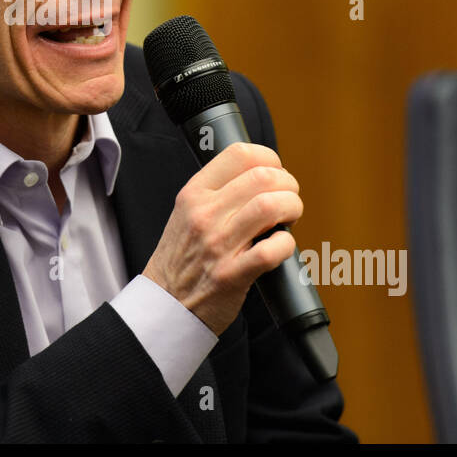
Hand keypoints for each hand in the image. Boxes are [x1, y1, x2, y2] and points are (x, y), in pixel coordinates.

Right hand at [143, 142, 300, 335]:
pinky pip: (272, 250)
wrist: (164, 303)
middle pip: (262, 177)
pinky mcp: (232, 275)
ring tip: (289, 218)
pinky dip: (287, 244)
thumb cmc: (181, 258)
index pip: (239, 154)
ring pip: (270, 207)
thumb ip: (216, 192)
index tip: (275, 172)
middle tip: (288, 198)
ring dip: (291, 208)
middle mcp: (204, 215)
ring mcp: (218, 245)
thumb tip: (260, 177)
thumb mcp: (185, 213)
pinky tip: (281, 246)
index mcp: (194, 194)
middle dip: (288, 185)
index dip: (269, 158)